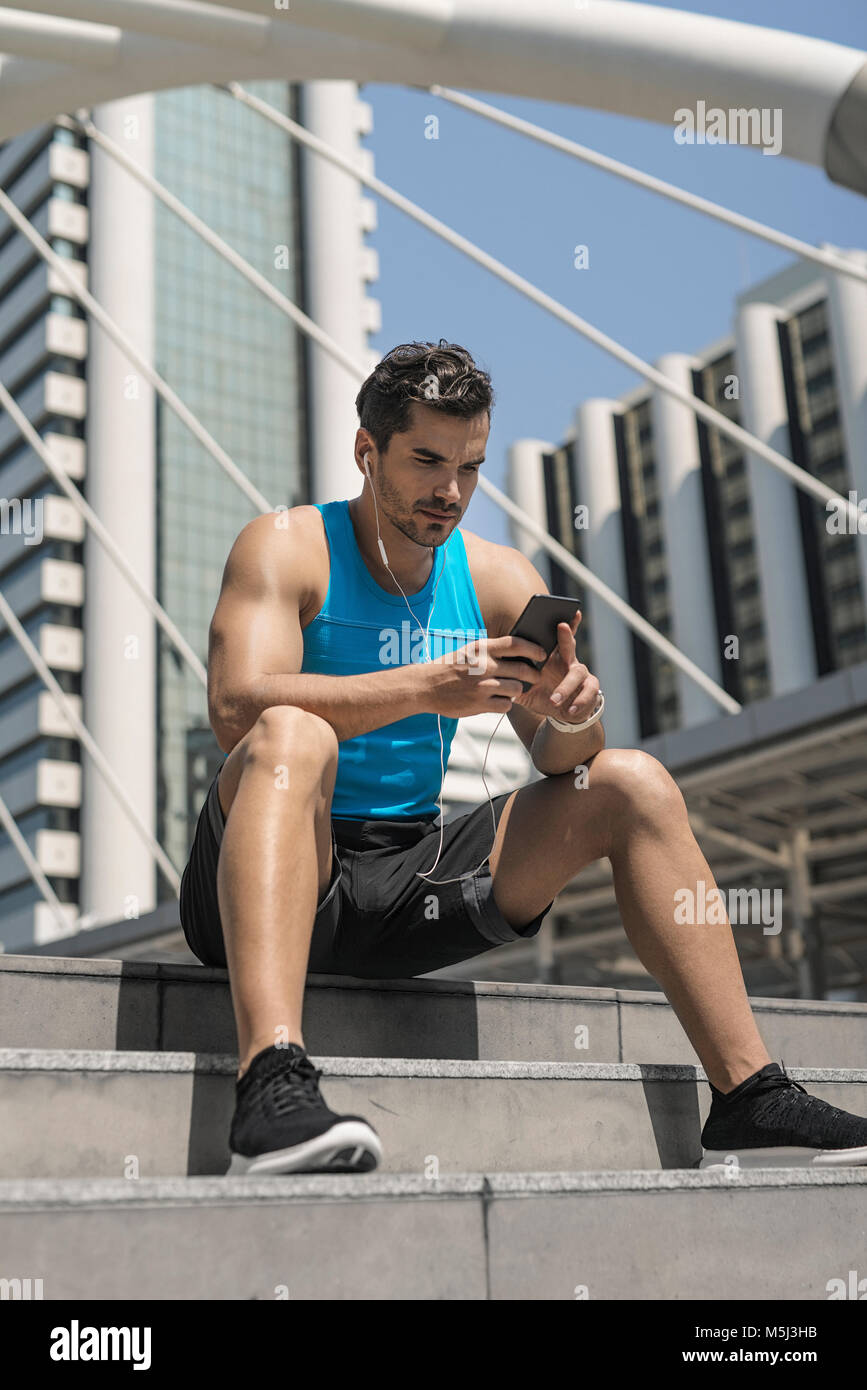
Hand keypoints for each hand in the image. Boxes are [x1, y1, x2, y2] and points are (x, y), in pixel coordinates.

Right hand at [420, 633, 548, 718]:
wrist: (425, 686)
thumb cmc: (449, 667)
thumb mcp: (469, 652)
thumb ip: (491, 651)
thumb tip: (518, 653)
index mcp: (482, 648)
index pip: (516, 644)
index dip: (534, 648)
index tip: (542, 654)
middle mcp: (484, 665)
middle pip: (522, 669)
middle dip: (534, 674)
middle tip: (535, 677)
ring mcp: (482, 686)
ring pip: (516, 689)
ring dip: (517, 691)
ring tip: (511, 690)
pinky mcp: (479, 704)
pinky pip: (505, 705)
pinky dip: (505, 704)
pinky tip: (498, 701)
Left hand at [512, 612, 599, 721]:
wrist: (562, 713)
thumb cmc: (544, 695)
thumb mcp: (528, 689)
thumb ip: (516, 683)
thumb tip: (497, 680)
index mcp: (554, 658)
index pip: (558, 637)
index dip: (563, 623)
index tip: (565, 609)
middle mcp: (570, 661)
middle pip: (570, 645)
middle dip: (566, 635)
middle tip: (561, 626)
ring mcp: (582, 674)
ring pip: (577, 673)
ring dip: (565, 686)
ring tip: (554, 699)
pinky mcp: (590, 689)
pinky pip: (588, 692)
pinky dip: (580, 702)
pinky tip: (570, 710)